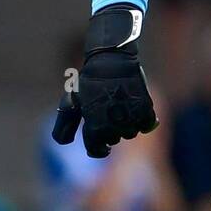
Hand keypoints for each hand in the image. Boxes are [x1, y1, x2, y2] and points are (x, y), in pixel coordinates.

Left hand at [52, 6, 157, 156]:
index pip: (97, 151)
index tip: (98, 142)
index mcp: (94, 127)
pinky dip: (141, 120)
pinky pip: (146, 125)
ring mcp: (130, 117)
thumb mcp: (70, 104)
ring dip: (125, 124)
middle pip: (114, 140)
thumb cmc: (88, 83)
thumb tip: (66, 144)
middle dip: (110, 131)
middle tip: (106, 112)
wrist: (111, 60)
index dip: (97, 147)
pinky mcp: (145, 108)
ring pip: (130, 133)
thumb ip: (64, 127)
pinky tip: (133, 109)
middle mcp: (113, 125)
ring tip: (118, 107)